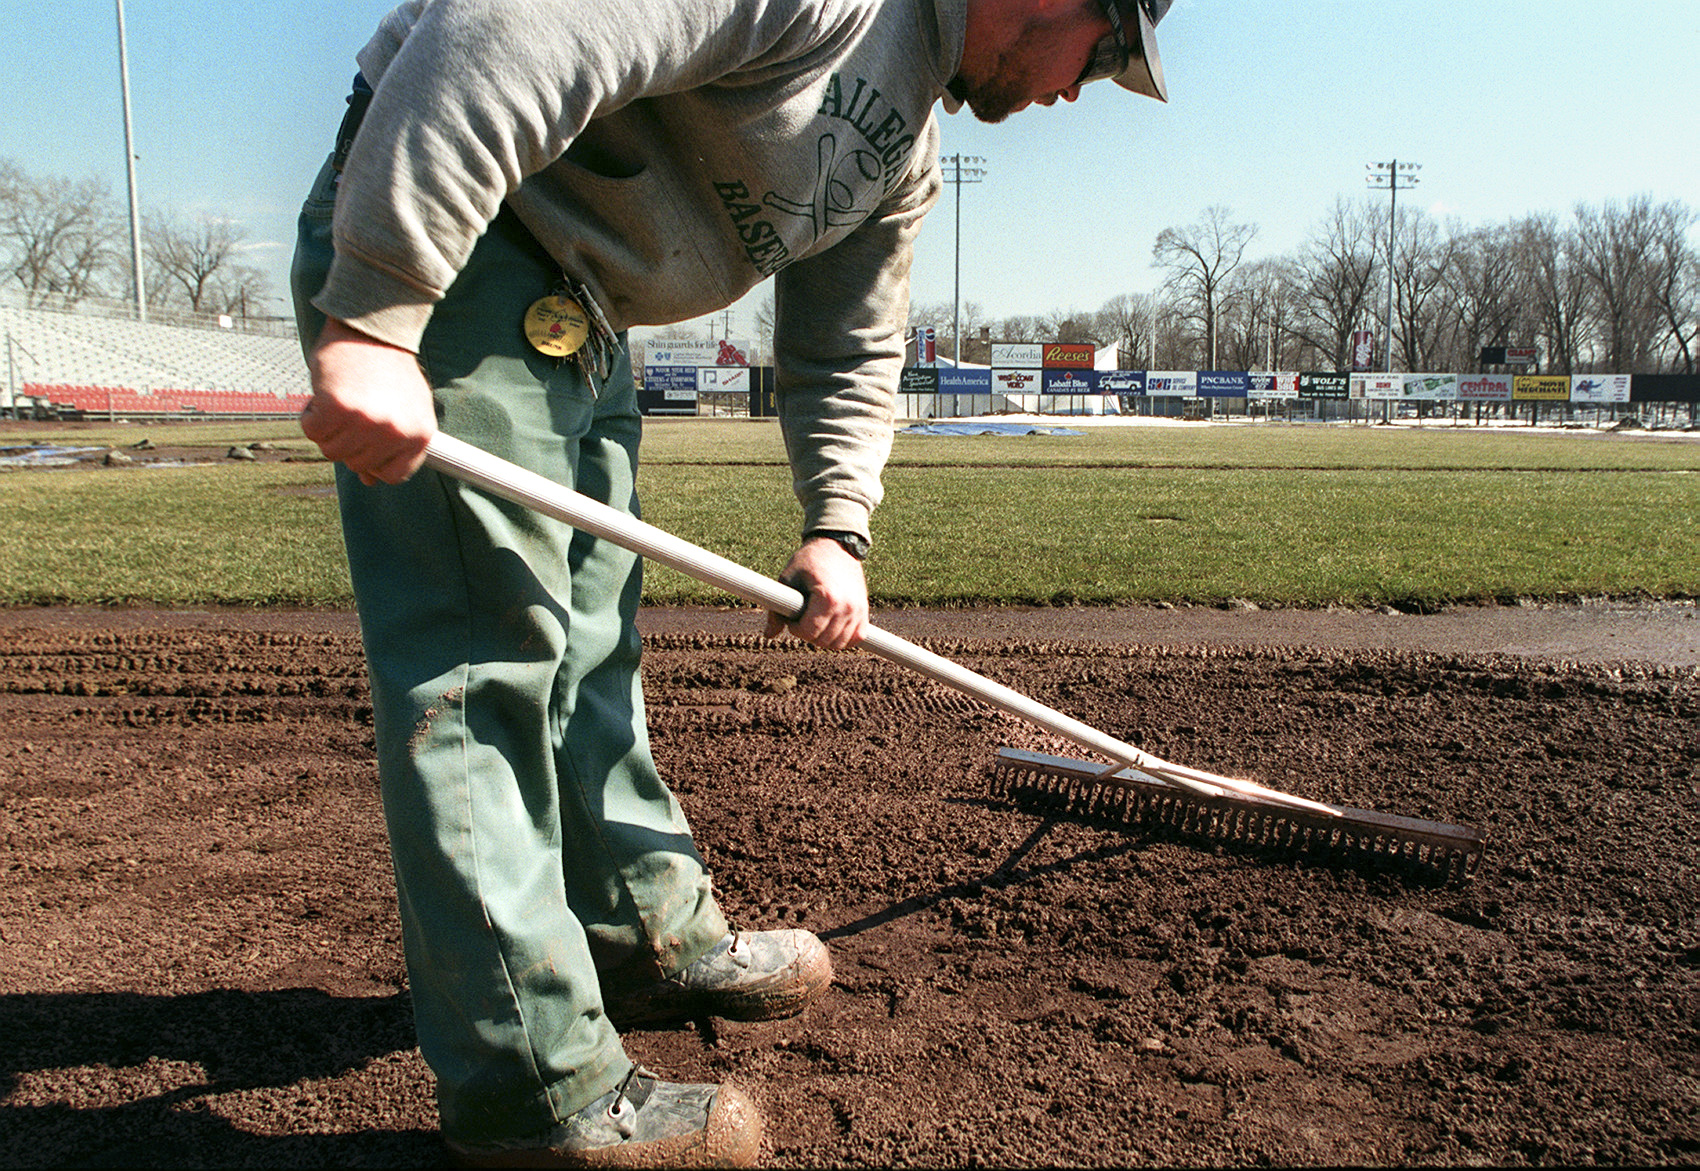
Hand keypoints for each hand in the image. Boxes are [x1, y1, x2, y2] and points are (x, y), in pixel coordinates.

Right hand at [301, 317, 436, 484]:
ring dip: (328, 429)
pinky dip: (311, 415)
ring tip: (341, 400)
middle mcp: (395, 432)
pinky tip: (323, 395)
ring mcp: (366, 421)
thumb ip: (393, 446)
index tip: (366, 443)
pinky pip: (312, 430)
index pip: (392, 475)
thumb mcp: (405, 409)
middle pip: (357, 464)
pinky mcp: (337, 407)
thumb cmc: (389, 369)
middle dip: (348, 441)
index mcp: (419, 435)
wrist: (373, 328)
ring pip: (331, 450)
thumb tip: (370, 480)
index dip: (373, 462)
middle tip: (353, 410)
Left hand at [764, 536, 869, 650]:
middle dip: (808, 633)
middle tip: (802, 618)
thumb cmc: (809, 560)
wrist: (836, 545)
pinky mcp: (865, 612)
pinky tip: (831, 627)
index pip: (809, 632)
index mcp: (827, 597)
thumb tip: (768, 634)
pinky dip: (843, 638)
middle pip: (824, 640)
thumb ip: (777, 609)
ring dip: (824, 638)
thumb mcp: (788, 579)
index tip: (791, 617)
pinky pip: (855, 638)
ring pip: (839, 644)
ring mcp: (859, 610)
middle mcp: (847, 606)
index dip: (795, 628)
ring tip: (816, 621)